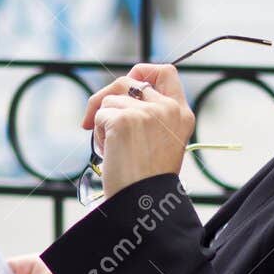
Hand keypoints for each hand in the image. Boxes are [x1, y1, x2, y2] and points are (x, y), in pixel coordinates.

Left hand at [82, 62, 194, 197]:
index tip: (128, 81)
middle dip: (105, 96)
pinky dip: (99, 133)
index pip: (166, 72)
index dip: (143, 72)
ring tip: (115, 149)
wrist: (143, 201)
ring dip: (103, 123)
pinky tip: (111, 153)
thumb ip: (151, 115)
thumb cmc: (147, 179)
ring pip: (109, 100)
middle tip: (92, 118)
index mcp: (181, 114)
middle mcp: (168, 109)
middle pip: (127, 81)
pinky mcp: (125, 119)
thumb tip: (117, 95)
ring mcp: (147, 112)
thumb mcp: (161, 141)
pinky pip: (99, 115)